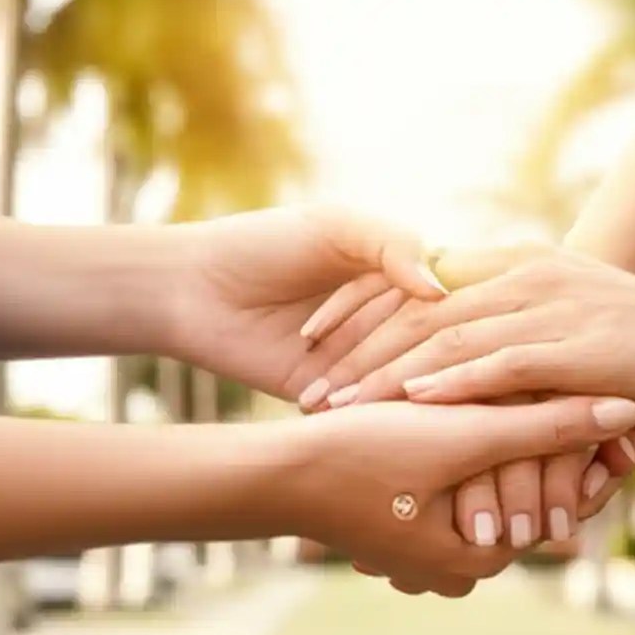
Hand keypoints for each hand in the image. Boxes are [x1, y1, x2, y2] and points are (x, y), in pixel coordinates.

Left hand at [159, 206, 446, 399]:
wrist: (194, 286)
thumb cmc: (264, 243)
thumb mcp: (335, 226)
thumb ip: (393, 245)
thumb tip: (440, 291)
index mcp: (394, 274)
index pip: (439, 298)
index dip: (434, 304)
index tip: (419, 302)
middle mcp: (383, 318)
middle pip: (420, 342)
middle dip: (404, 346)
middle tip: (386, 344)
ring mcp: (356, 359)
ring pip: (395, 378)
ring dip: (380, 379)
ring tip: (358, 369)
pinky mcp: (327, 395)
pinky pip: (359, 408)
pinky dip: (357, 406)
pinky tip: (347, 401)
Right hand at [276, 395, 634, 595]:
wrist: (273, 471)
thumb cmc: (360, 455)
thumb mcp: (461, 435)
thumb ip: (546, 424)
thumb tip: (630, 410)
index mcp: (485, 554)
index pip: (571, 501)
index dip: (608, 449)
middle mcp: (463, 563)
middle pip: (539, 494)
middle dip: (572, 444)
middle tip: (619, 396)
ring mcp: (434, 545)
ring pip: (504, 482)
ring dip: (529, 439)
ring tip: (568, 390)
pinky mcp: (412, 517)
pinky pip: (470, 480)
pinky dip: (487, 443)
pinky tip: (499, 398)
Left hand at [299, 246, 634, 549]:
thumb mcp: (576, 316)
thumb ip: (522, 324)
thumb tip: (475, 352)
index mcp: (518, 264)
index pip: (419, 285)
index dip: (362, 317)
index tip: (318, 352)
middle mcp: (525, 276)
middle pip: (418, 312)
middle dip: (357, 353)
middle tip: (310, 391)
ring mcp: (551, 308)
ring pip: (447, 339)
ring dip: (385, 376)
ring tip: (337, 406)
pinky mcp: (577, 346)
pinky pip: (502, 363)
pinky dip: (451, 383)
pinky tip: (410, 404)